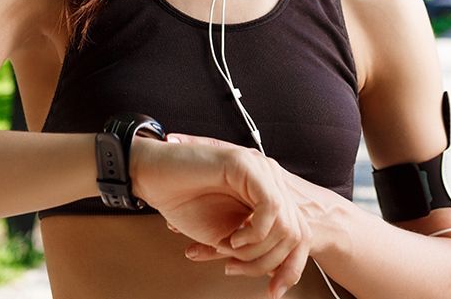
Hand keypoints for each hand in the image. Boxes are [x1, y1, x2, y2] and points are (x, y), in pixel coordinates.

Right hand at [130, 133, 311, 298]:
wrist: (152, 175)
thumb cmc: (182, 199)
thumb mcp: (224, 235)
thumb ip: (250, 248)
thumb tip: (272, 271)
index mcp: (267, 194)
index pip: (298, 235)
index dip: (290, 268)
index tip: (274, 291)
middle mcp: (269, 180)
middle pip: (298, 234)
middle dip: (270, 264)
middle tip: (235, 267)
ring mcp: (261, 170)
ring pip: (287, 225)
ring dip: (256, 250)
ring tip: (229, 249)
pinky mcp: (247, 165)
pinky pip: (270, 207)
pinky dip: (253, 232)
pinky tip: (233, 237)